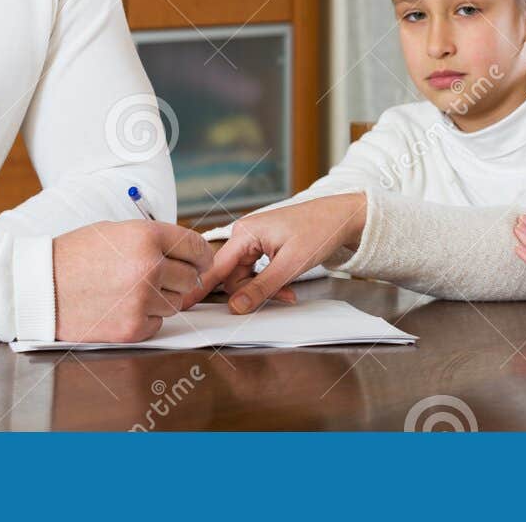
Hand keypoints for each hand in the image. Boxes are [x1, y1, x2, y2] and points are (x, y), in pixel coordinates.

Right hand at [52, 220, 211, 341]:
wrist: (39, 286)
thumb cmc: (74, 256)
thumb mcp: (115, 231)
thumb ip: (153, 240)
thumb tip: (186, 252)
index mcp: (147, 237)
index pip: (196, 247)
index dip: (201, 256)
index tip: (201, 262)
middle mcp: (150, 267)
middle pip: (191, 278)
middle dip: (179, 278)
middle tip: (157, 277)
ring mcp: (142, 300)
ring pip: (176, 303)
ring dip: (161, 298)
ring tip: (131, 290)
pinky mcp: (133, 328)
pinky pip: (158, 323)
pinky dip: (145, 318)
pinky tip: (122, 306)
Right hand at [191, 193, 366, 314]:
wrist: (342, 217)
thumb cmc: (319, 230)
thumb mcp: (290, 265)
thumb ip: (262, 288)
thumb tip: (237, 307)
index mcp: (245, 233)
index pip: (215, 266)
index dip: (199, 287)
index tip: (183, 304)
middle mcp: (245, 235)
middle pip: (232, 276)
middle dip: (253, 293)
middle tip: (280, 298)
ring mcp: (255, 241)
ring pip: (246, 277)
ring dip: (264, 290)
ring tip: (288, 293)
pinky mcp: (264, 246)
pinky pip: (257, 272)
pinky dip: (270, 283)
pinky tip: (287, 287)